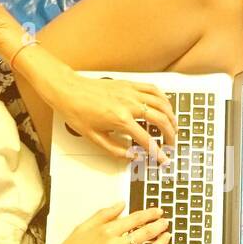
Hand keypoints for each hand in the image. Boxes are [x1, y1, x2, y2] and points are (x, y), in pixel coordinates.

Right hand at [42, 201, 170, 243]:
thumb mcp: (82, 228)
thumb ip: (103, 214)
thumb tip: (120, 204)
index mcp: (106, 232)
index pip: (136, 219)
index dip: (150, 214)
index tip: (158, 211)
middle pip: (146, 233)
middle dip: (160, 226)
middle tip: (166, 223)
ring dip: (162, 243)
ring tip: (167, 237)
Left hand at [51, 73, 178, 163]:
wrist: (68, 91)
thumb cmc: (77, 112)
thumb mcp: (94, 138)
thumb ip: (116, 150)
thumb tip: (132, 156)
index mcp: (120, 120)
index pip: (146, 140)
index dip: (157, 152)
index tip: (163, 159)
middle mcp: (130, 104)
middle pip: (160, 120)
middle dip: (170, 134)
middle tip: (171, 144)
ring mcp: (131, 92)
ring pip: (161, 103)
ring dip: (171, 116)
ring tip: (174, 127)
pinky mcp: (129, 84)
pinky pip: (153, 89)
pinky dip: (164, 98)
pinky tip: (166, 106)